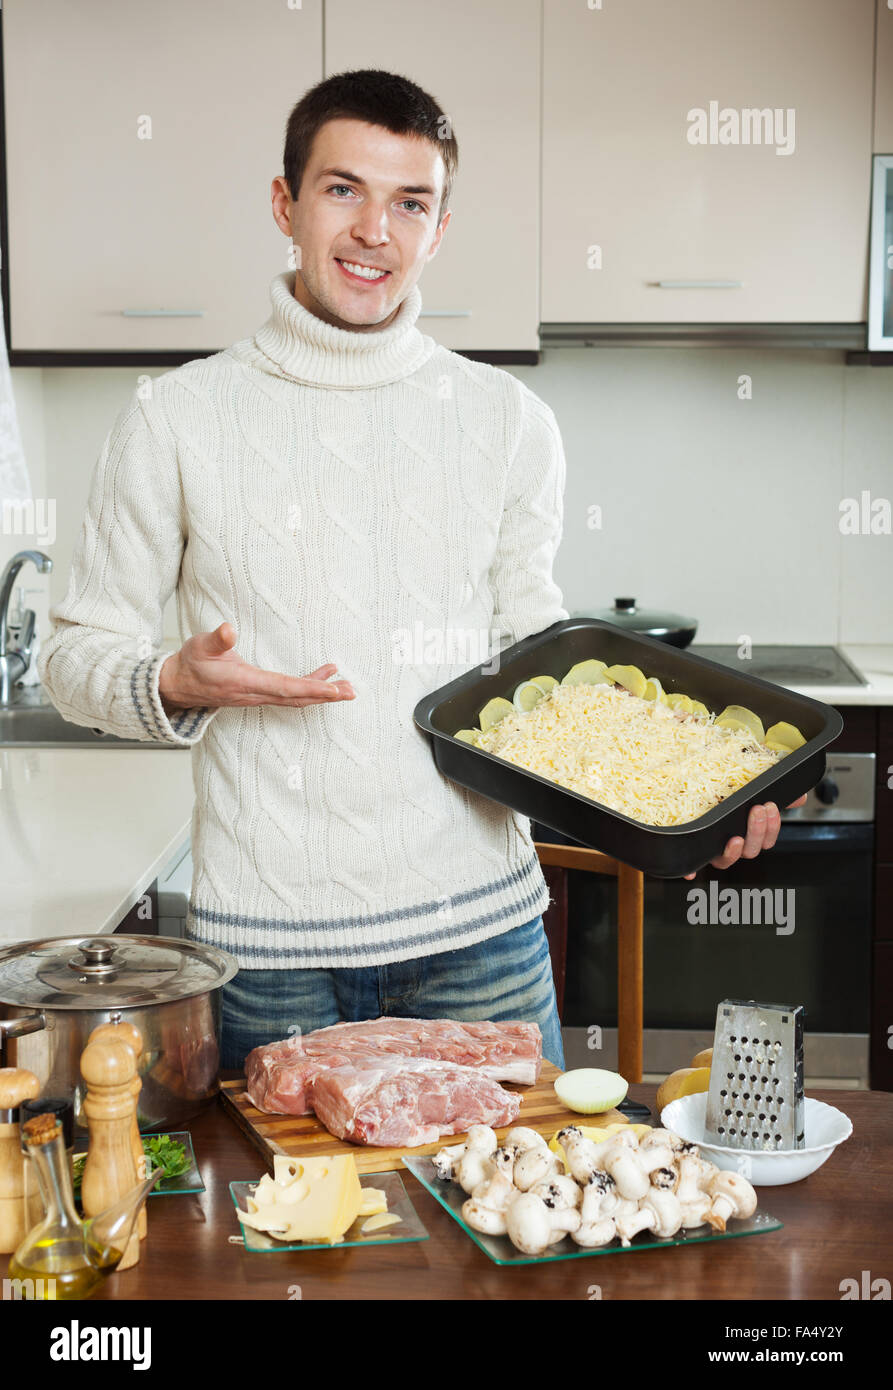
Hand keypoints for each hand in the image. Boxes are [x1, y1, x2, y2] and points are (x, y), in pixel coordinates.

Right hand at [158, 622, 355, 711]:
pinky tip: (323, 677)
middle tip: (351, 692)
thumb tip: (228, 629)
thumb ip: (216, 640)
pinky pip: (289, 694)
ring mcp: (258, 696)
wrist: (179, 685)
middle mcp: (255, 694)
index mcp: (245, 682)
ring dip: (321, 693)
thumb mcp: (199, 646)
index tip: (334, 690)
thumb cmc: (191, 664)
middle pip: (296, 698)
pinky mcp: (259, 693)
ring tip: (346, 688)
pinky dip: (308, 687)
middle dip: (325, 696)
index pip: (284, 688)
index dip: (311, 689)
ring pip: (295, 698)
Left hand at [683, 794, 806, 879]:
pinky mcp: (690, 852)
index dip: (771, 827)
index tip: (770, 807)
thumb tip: (799, 795)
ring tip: (736, 838)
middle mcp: (729, 846)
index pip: (766, 840)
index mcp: (745, 833)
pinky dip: (692, 870)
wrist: (678, 794)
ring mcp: (711, 851)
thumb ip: (770, 793)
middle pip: (751, 851)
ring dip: (733, 853)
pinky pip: (691, 866)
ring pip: (726, 862)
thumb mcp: (743, 790)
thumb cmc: (714, 794)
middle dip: (757, 831)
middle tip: (757, 810)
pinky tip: (692, 872)